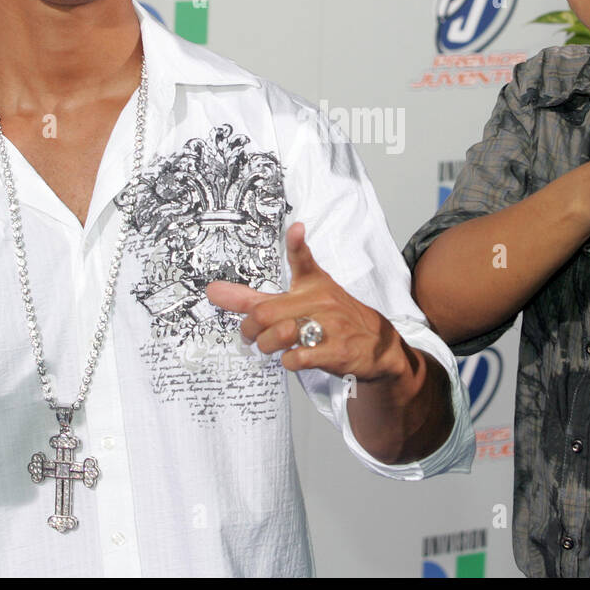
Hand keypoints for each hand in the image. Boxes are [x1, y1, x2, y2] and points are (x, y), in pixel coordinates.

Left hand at [205, 222, 408, 381]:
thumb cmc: (332, 317)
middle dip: (250, 328)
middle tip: (250, 335)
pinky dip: (288, 361)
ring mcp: (330, 326)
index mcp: (313, 283)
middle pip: (267, 311)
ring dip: (267, 345)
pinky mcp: (336, 351)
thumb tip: (212, 291)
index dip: (297, 243)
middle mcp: (321, 301)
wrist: (377, 344)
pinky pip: (297, 357)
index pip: (303, 259)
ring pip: (279, 334)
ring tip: (273, 347)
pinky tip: (295, 357)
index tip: (295, 228)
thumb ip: (253, 298)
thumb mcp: (299, 299)